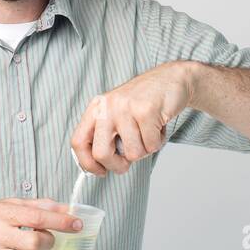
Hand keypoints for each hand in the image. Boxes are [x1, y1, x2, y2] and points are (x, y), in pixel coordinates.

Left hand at [71, 61, 195, 175]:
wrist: (171, 78)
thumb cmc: (145, 100)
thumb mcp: (117, 113)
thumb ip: (106, 135)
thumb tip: (100, 166)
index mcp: (96, 108)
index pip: (78, 142)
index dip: (87, 164)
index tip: (100, 171)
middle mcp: (107, 107)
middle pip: (101, 153)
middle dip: (117, 165)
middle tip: (128, 162)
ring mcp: (126, 108)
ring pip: (132, 153)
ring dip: (145, 149)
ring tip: (149, 132)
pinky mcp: (146, 110)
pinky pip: (151, 145)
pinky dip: (158, 141)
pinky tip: (159, 126)